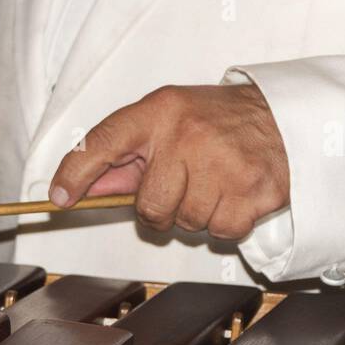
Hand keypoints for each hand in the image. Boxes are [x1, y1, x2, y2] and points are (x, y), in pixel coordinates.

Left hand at [49, 84, 290, 240]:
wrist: (285, 117)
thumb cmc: (216, 122)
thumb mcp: (167, 122)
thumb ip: (123, 159)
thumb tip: (77, 190)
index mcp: (160, 112)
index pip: (103, 142)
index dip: (76, 173)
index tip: (59, 198)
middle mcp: (189, 135)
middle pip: (150, 207)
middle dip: (162, 208)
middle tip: (184, 183)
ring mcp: (224, 163)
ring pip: (187, 223)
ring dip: (196, 214)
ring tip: (214, 182)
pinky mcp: (255, 190)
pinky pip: (220, 231)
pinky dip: (226, 222)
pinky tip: (234, 193)